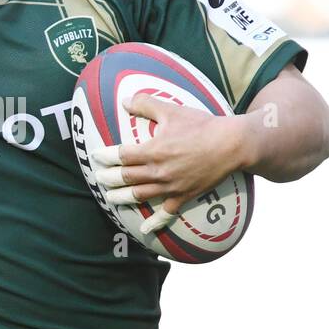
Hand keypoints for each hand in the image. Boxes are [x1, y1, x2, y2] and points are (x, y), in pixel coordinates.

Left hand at [91, 92, 248, 234]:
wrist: (232, 144)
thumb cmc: (202, 125)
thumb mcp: (172, 110)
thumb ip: (146, 104)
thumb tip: (125, 100)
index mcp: (153, 150)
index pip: (121, 156)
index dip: (105, 157)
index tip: (95, 156)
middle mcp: (159, 170)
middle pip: (125, 178)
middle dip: (108, 179)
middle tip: (98, 179)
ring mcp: (171, 186)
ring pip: (140, 195)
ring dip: (122, 198)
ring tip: (110, 199)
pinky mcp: (185, 195)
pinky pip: (167, 212)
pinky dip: (155, 221)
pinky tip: (145, 228)